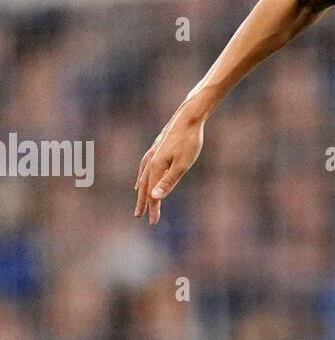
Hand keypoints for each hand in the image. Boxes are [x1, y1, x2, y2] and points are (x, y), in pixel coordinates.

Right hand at [134, 105, 205, 224]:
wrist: (189, 116)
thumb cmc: (189, 141)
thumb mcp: (182, 165)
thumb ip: (168, 182)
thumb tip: (154, 198)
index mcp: (156, 167)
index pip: (153, 193)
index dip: (153, 209)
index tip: (152, 223)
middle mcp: (151, 160)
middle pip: (145, 185)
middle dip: (143, 201)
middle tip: (139, 215)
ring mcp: (153, 152)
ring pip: (144, 174)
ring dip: (141, 187)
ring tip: (139, 195)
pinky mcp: (158, 146)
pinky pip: (146, 164)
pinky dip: (143, 171)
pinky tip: (146, 170)